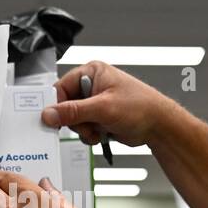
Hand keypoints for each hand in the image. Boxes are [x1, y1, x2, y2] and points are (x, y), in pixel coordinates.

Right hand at [42, 61, 176, 148]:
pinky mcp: (99, 117)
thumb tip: (49, 114)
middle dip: (75, 121)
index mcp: (91, 72)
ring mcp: (95, 103)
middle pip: (65, 106)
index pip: (61, 88)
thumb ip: (73, 111)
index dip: (56, 105)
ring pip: (73, 120)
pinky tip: (102, 134)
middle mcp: (91, 85)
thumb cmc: (141, 107)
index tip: (53, 120)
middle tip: (87, 125)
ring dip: (84, 129)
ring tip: (99, 129)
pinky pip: (83, 128)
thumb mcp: (103, 108)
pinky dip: (90, 135)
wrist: (159, 126)